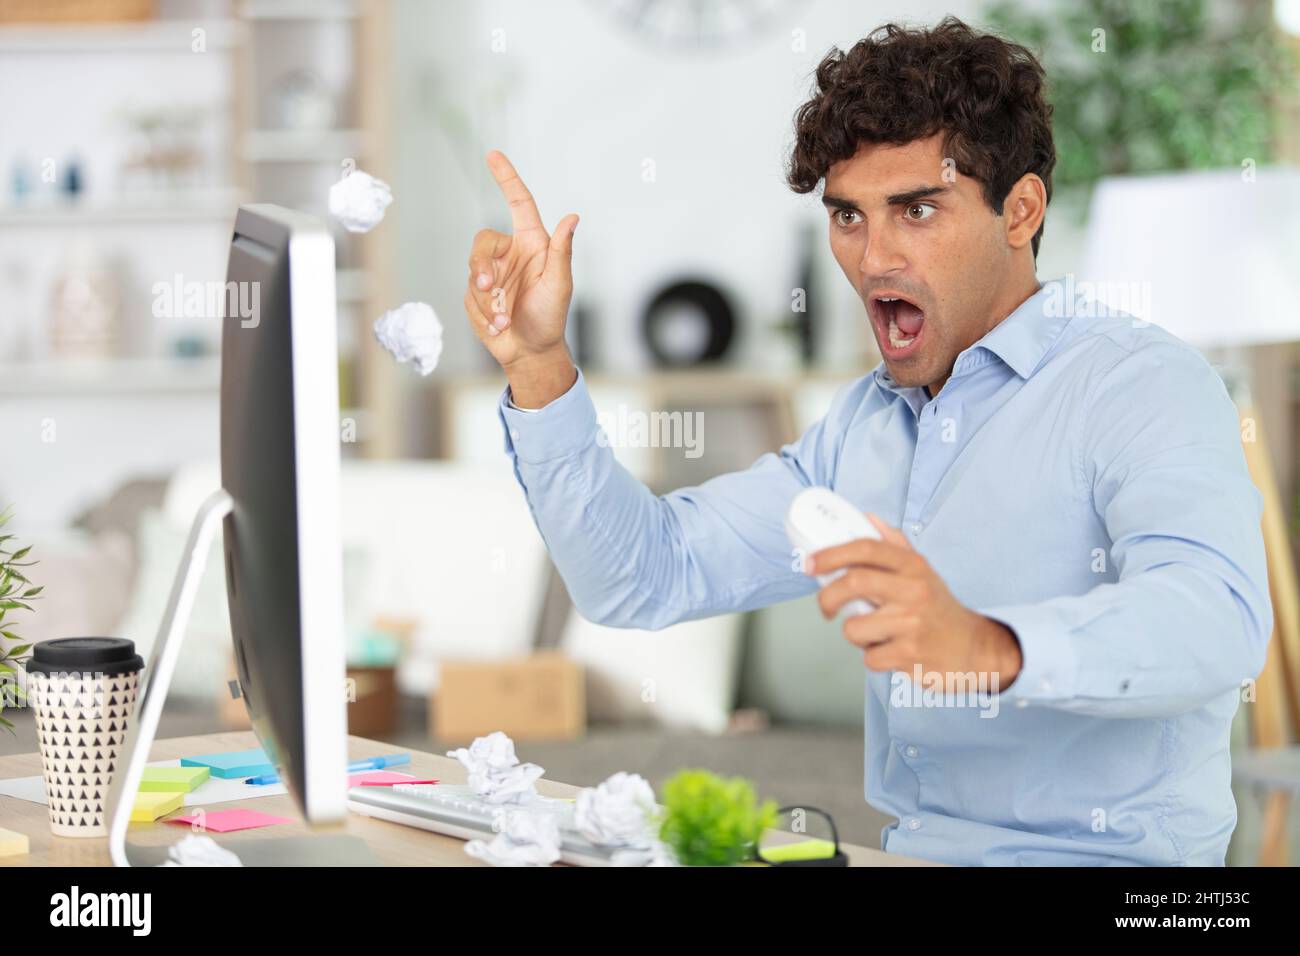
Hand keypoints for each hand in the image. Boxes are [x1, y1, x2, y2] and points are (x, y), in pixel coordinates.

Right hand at [463, 151, 578, 371]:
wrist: (530, 352)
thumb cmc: (550, 317)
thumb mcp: (559, 284)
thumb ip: (561, 252)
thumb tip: (572, 217)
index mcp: (532, 244)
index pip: (518, 203)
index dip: (506, 178)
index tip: (493, 155)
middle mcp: (510, 254)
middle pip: (482, 241)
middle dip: (479, 266)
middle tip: (486, 288)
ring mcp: (491, 274)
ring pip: (472, 271)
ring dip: (486, 300)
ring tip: (503, 320)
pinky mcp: (476, 294)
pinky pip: (469, 296)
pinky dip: (483, 314)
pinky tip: (499, 326)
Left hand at [808, 514, 1022, 691]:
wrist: (975, 648)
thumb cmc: (940, 609)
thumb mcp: (923, 572)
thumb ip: (895, 545)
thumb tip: (867, 518)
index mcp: (913, 566)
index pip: (865, 548)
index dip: (830, 554)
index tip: (809, 563)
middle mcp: (913, 590)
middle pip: (853, 583)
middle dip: (827, 597)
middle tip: (825, 607)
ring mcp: (912, 623)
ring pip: (854, 628)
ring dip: (855, 635)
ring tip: (875, 633)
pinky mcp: (911, 655)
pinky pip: (869, 657)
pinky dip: (873, 657)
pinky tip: (890, 650)